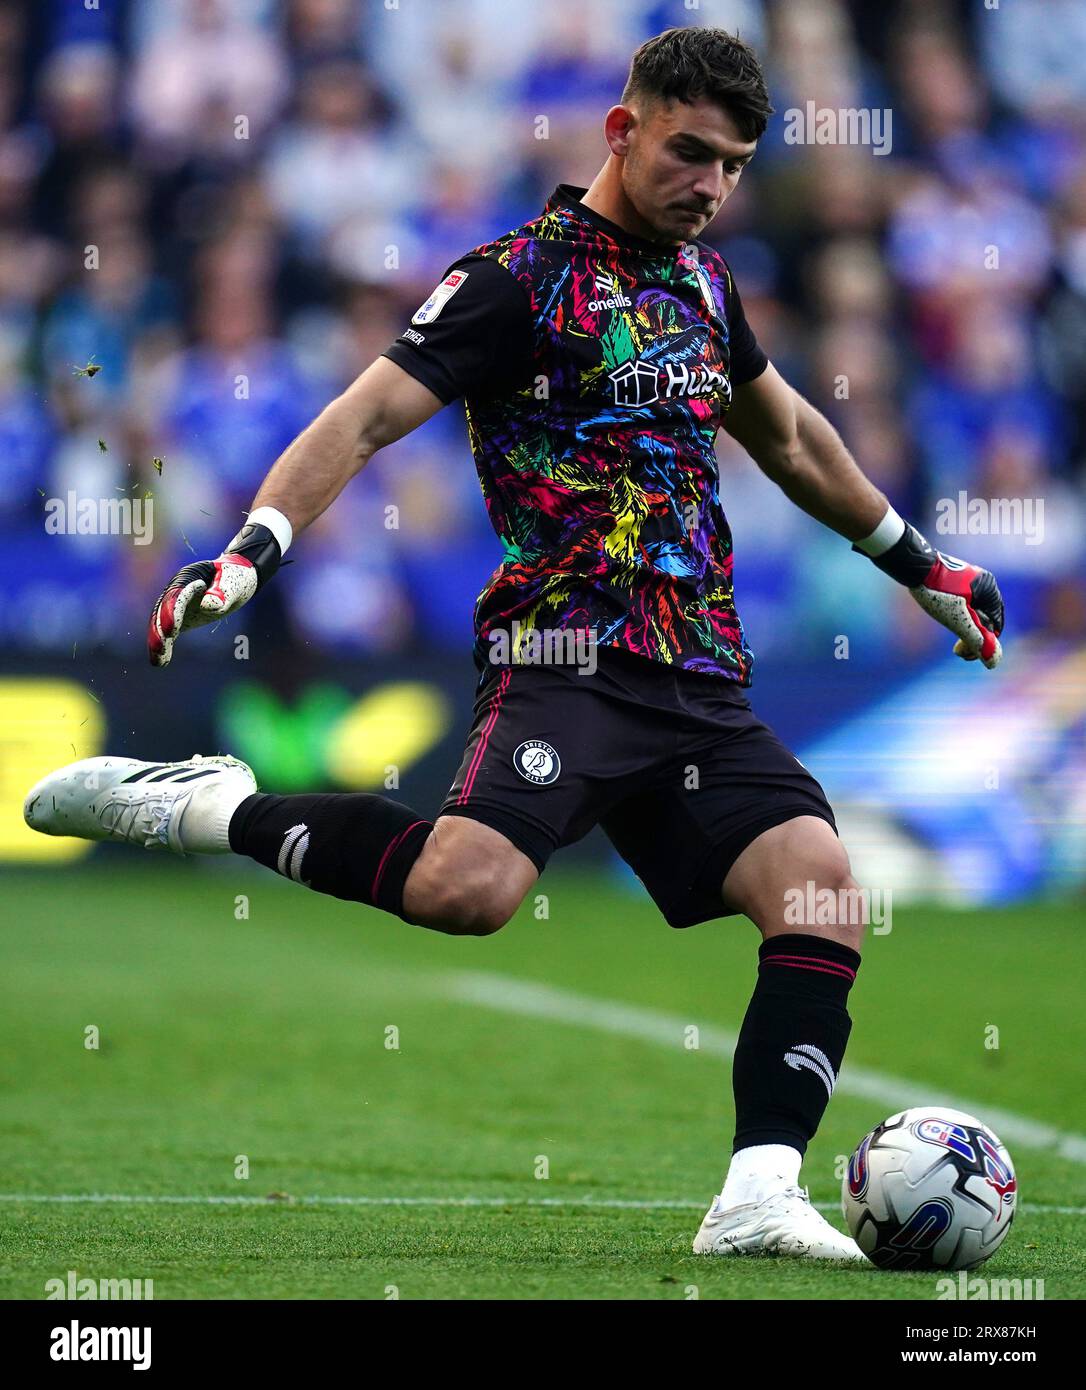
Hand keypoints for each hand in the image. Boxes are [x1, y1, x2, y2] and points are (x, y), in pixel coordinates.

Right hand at [147, 521, 281, 667]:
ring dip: (158, 640)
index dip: (172, 612)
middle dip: (159, 629)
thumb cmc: (237, 577)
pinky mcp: (182, 617)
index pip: (177, 595)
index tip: (170, 629)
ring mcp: (178, 603)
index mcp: (189, 576)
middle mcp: (178, 589)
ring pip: (162, 622)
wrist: (238, 577)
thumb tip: (208, 606)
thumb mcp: (233, 583)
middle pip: (163, 610)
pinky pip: (170, 631)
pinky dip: (165, 645)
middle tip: (158, 647)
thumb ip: (221, 593)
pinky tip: (160, 662)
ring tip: (157, 661)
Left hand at [858, 519, 1004, 670]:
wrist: (913, 567)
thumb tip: (992, 662)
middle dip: (975, 638)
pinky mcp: (958, 581)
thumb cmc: (937, 593)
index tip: (967, 655)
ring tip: (954, 643)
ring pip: (975, 613)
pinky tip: (949, 624)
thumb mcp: (958, 621)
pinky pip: (966, 605)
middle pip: (987, 619)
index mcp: (990, 590)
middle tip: (959, 652)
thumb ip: (976, 641)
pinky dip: (960, 618)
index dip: (985, 643)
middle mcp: (984, 583)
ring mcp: (971, 580)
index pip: (996, 625)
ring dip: (966, 629)